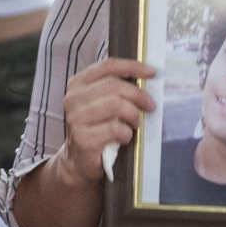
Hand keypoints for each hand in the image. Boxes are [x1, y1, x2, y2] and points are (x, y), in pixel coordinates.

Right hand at [55, 58, 156, 185]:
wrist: (79, 160)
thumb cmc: (96, 127)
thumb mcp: (100, 102)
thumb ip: (115, 88)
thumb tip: (146, 77)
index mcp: (78, 83)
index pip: (108, 66)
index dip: (132, 66)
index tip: (151, 72)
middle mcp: (73, 98)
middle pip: (114, 85)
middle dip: (138, 95)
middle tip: (150, 105)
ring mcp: (76, 118)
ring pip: (115, 105)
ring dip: (133, 114)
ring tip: (136, 123)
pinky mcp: (83, 138)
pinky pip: (115, 129)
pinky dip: (127, 133)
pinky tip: (125, 137)